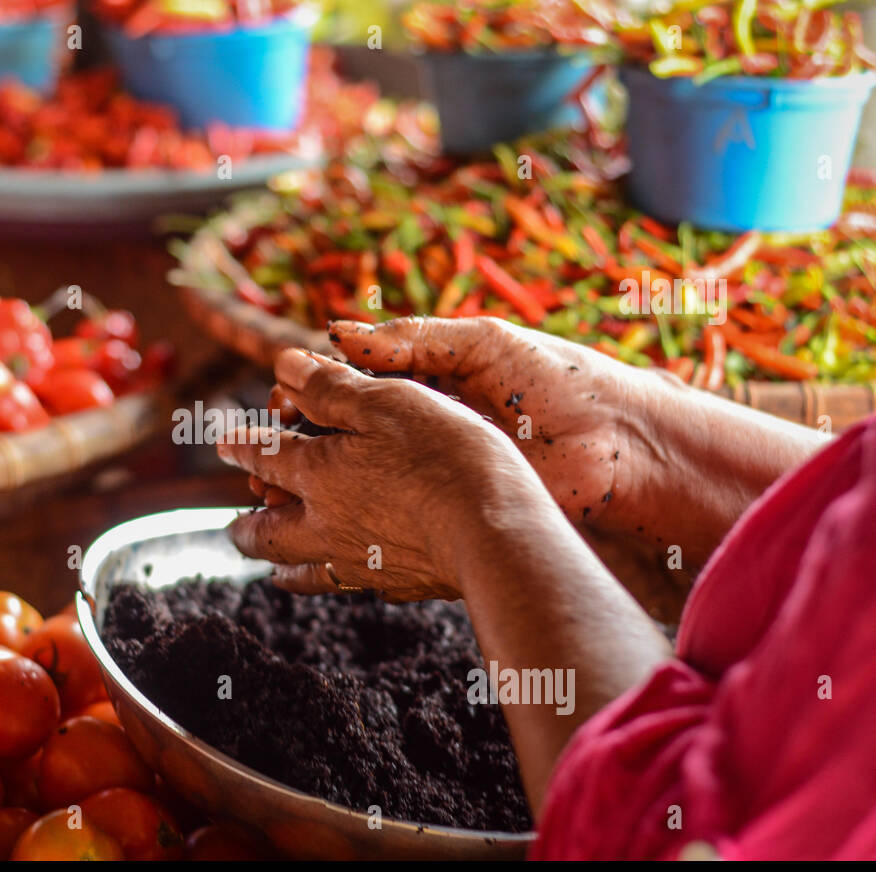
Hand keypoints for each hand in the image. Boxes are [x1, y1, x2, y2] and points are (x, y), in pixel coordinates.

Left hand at [217, 348, 551, 600]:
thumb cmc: (444, 457)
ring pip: (303, 572)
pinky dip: (339, 582)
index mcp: (317, 476)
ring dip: (282, 565)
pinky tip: (352, 579)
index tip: (223, 444)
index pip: (264, 458)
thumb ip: (331, 388)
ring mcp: (360, 564)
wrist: (494, 535)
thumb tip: (284, 366)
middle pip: (268, 533)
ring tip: (275, 568)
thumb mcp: (387, 402)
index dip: (242, 447)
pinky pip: (354, 587)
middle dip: (246, 527)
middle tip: (234, 526)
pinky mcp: (399, 585)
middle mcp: (326, 527)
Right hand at [311, 317, 827, 618]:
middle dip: (302, 442)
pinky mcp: (452, 511)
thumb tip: (335, 334)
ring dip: (318, 486)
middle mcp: (428, 427)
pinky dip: (356, 520)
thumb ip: (412, 336)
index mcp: (433, 379)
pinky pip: (394, 515)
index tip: (277, 399)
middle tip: (261, 450)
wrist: (625, 450)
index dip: (312, 391)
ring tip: (275, 492)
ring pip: (362, 478)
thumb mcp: (485, 342)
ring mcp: (437, 472)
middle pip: (347, 433)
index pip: (354, 383)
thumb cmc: (563, 383)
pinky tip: (324, 523)